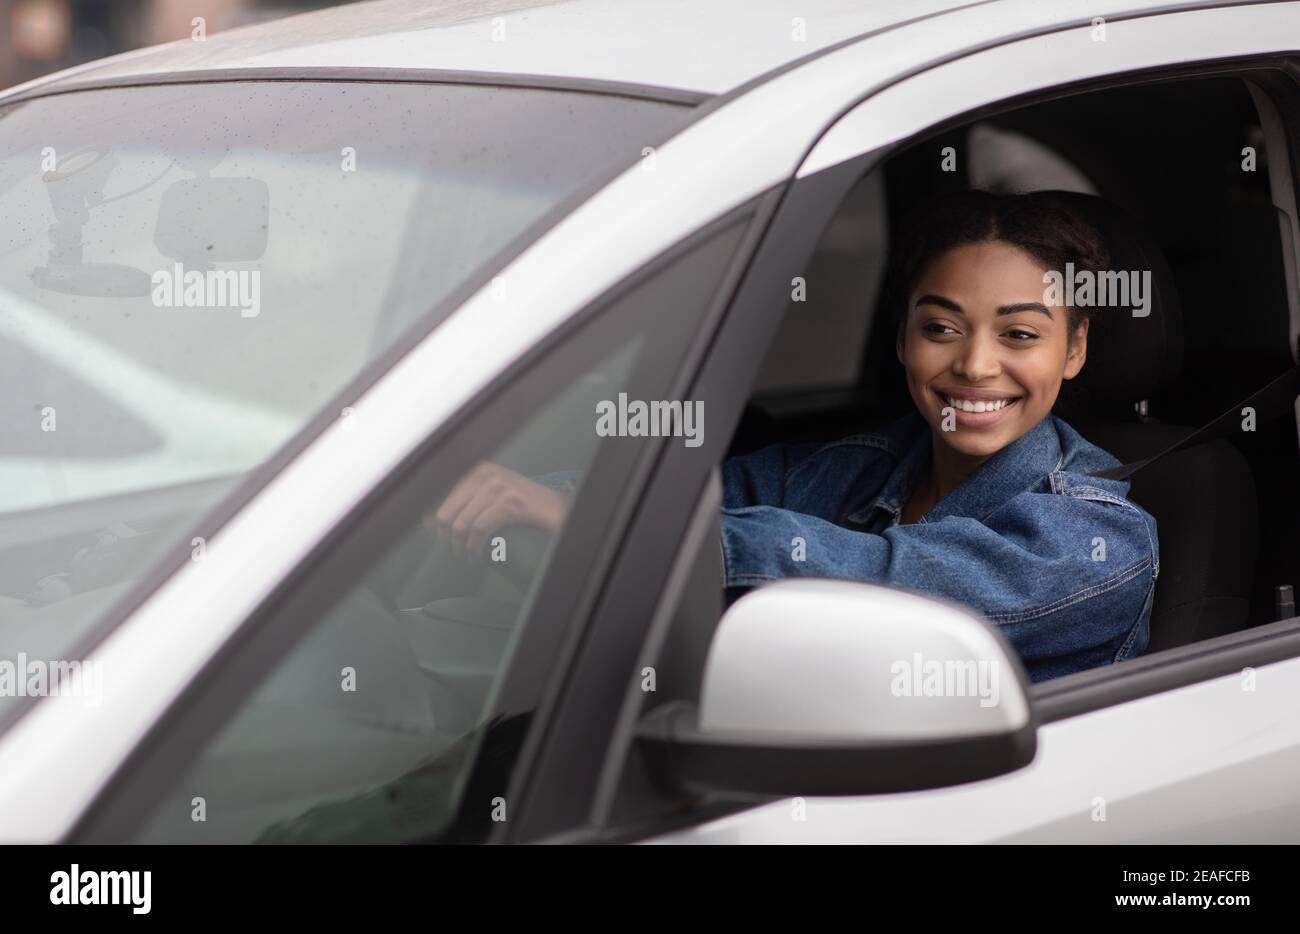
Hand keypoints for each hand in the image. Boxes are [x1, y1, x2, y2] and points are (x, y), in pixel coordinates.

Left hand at [426, 461, 569, 557]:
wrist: (557, 508)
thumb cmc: (524, 505)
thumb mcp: (493, 493)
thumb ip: (467, 498)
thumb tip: (430, 516)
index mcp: (477, 469)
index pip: (440, 493)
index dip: (432, 518)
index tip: (435, 534)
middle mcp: (485, 473)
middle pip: (447, 512)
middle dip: (446, 536)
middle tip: (453, 550)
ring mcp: (499, 486)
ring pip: (462, 523)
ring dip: (460, 546)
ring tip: (465, 555)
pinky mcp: (511, 503)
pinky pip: (480, 528)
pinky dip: (475, 546)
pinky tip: (477, 554)